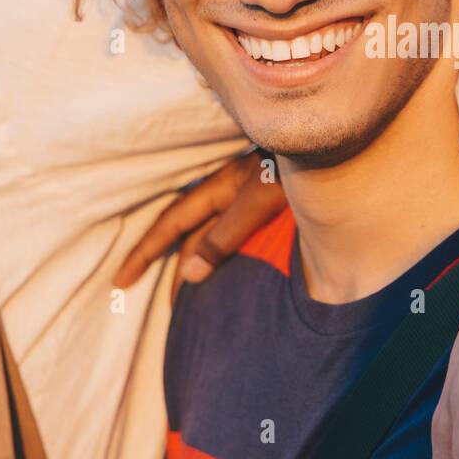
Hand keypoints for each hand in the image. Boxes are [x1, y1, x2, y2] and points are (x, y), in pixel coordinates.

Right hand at [114, 150, 287, 298]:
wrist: (338, 150)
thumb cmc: (298, 171)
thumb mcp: (258, 202)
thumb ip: (226, 235)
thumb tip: (189, 274)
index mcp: (219, 189)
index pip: (172, 225)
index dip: (145, 253)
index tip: (121, 281)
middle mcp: (230, 193)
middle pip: (192, 236)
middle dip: (175, 270)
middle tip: (170, 309)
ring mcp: (249, 198)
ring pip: (214, 237)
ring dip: (200, 265)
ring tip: (193, 296)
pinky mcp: (270, 205)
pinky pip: (237, 236)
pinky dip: (225, 256)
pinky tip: (230, 271)